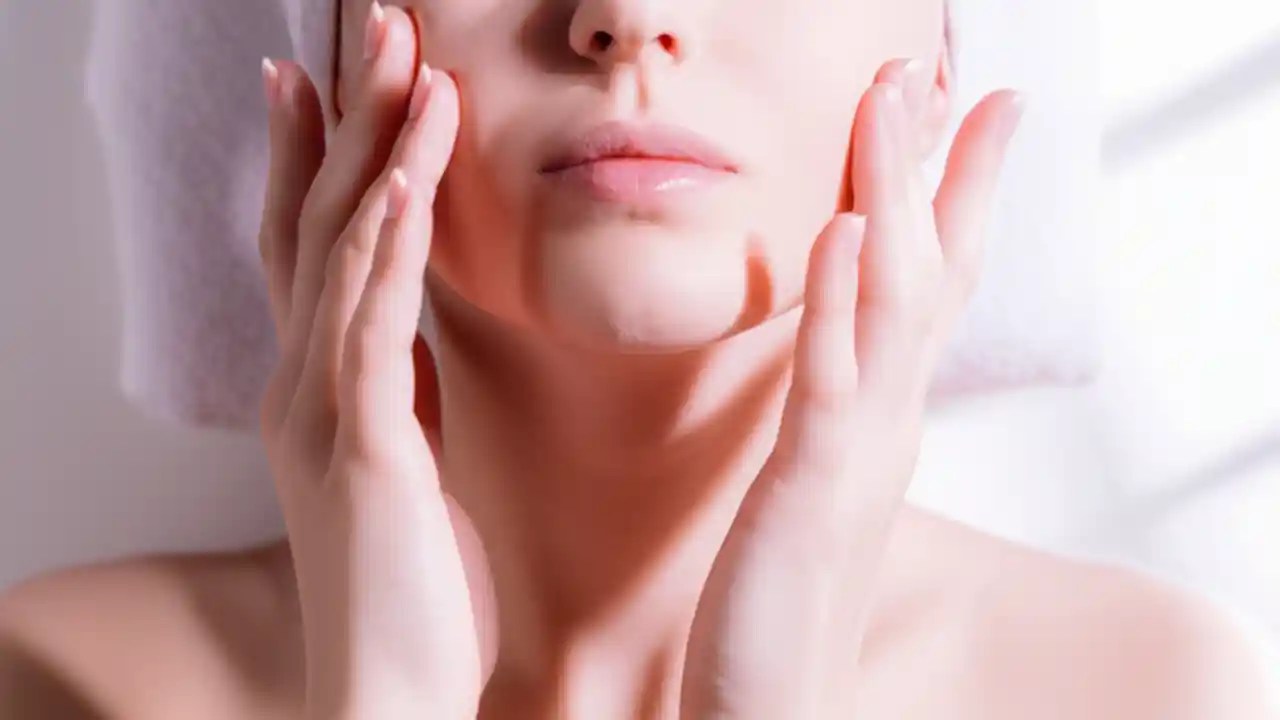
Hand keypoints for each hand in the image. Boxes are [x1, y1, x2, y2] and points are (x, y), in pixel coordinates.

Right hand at [255, 6, 487, 717]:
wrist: (385, 695)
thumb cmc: (405, 589)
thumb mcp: (398, 466)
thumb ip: (393, 395)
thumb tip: (410, 338)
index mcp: (314, 390)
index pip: (304, 249)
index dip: (306, 157)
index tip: (314, 75)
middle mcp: (302, 387)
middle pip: (316, 226)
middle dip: (342, 119)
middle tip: (369, 26)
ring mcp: (323, 414)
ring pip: (341, 254)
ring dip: (373, 151)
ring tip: (401, 62)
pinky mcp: (365, 448)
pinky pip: (374, 325)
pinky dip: (387, 244)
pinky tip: (405, 177)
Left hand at [680, 59, 1025, 718]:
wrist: (772, 709)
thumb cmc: (783, 599)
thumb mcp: (816, 484)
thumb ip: (831, 415)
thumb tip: (838, 357)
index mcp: (881, 417)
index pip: (929, 286)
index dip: (955, 196)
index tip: (968, 111)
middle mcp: (887, 423)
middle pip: (928, 272)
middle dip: (937, 166)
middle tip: (942, 71)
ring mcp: (859, 453)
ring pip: (893, 302)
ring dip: (895, 194)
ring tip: (895, 101)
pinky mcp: (814, 490)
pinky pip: (833, 381)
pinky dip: (845, 301)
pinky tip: (849, 228)